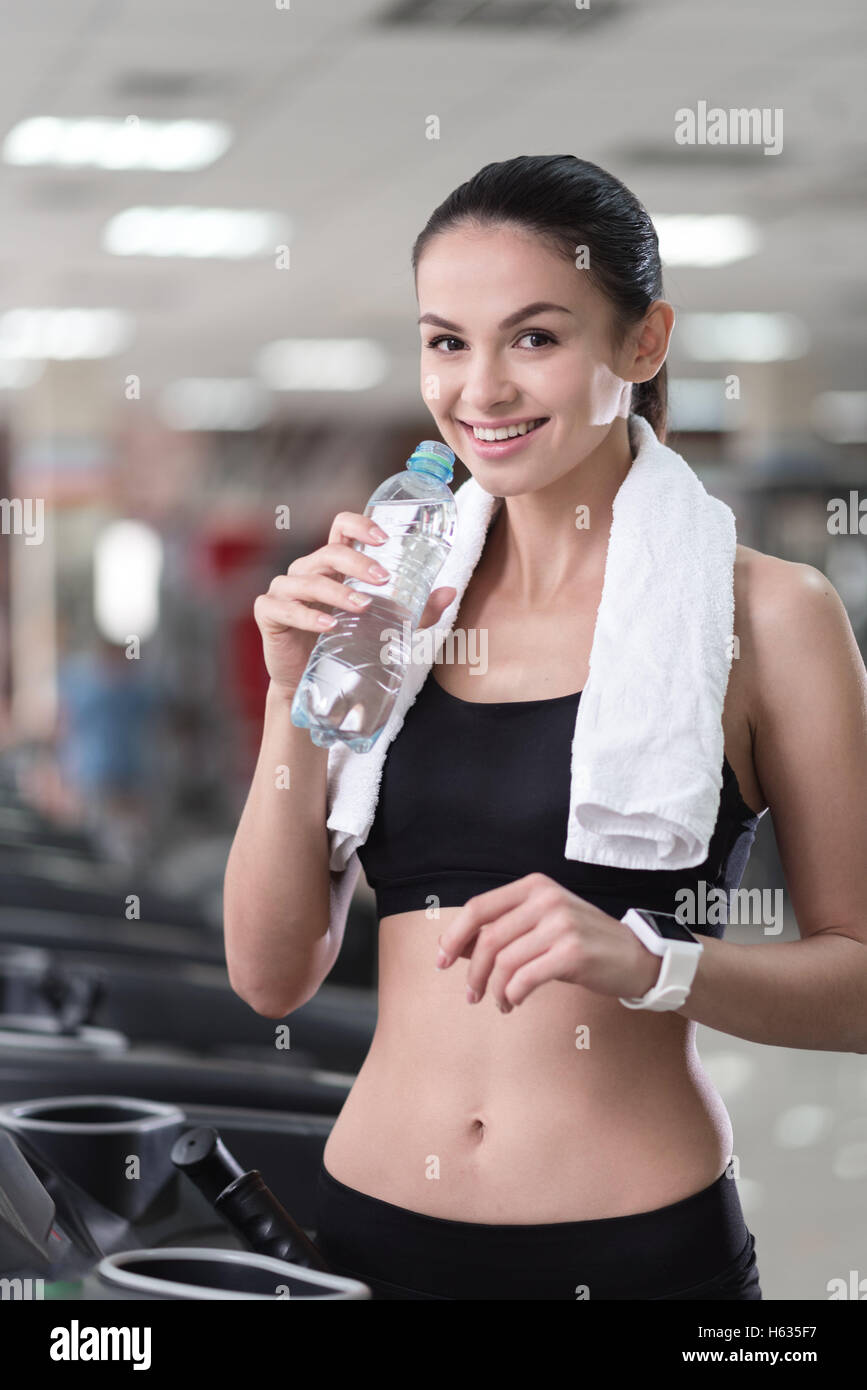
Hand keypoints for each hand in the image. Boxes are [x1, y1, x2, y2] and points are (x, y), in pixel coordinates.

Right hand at [254, 509, 456, 694]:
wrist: (310, 682)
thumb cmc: (346, 644)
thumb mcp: (385, 626)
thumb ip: (416, 610)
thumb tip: (450, 591)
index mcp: (333, 565)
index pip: (342, 528)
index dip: (360, 524)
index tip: (384, 538)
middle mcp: (307, 571)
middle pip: (328, 552)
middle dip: (357, 562)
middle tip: (383, 579)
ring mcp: (285, 590)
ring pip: (307, 579)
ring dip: (336, 591)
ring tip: (363, 607)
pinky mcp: (269, 613)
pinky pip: (284, 608)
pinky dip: (306, 616)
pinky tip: (328, 626)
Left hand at [435, 873, 661, 1011]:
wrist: (637, 955)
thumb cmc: (584, 941)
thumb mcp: (544, 921)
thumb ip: (506, 927)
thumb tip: (456, 947)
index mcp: (534, 886)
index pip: (478, 908)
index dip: (454, 936)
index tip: (442, 960)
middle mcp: (546, 899)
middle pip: (487, 938)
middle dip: (471, 971)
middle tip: (470, 994)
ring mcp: (560, 924)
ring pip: (504, 962)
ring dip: (494, 989)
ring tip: (499, 1001)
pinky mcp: (572, 953)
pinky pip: (524, 978)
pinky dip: (512, 995)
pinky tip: (514, 1001)